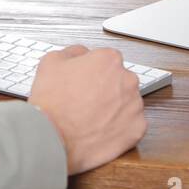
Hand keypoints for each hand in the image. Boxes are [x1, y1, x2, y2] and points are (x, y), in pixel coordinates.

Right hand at [29, 45, 146, 175]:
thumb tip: (81, 54)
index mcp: (109, 60)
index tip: (87, 81)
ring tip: (92, 118)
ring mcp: (134, 106)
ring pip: (127, 103)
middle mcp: (127, 80)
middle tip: (87, 100)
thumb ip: (73, 52)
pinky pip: (131, 126)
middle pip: (121, 81)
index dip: (95, 71)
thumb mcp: (52, 62)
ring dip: (114, 108)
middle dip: (107, 89)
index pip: (108, 60)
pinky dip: (119, 129)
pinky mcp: (136, 129)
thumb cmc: (52, 102)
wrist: (53, 137)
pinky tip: (101, 130)